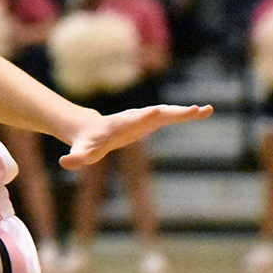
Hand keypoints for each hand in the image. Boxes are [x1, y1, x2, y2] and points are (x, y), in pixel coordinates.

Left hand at [58, 103, 211, 169]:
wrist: (88, 128)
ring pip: (168, 113)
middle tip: (194, 110)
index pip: (134, 120)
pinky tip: (206, 111)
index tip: (159, 111)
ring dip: (186, 112)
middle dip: (173, 112)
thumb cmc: (86, 143)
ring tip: (207, 109)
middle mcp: (135, 117)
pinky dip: (187, 114)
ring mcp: (145, 117)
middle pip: (157, 113)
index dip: (146, 117)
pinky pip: (172, 116)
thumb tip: (65, 163)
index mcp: (121, 125)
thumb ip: (76, 158)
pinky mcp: (152, 120)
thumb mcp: (80, 152)